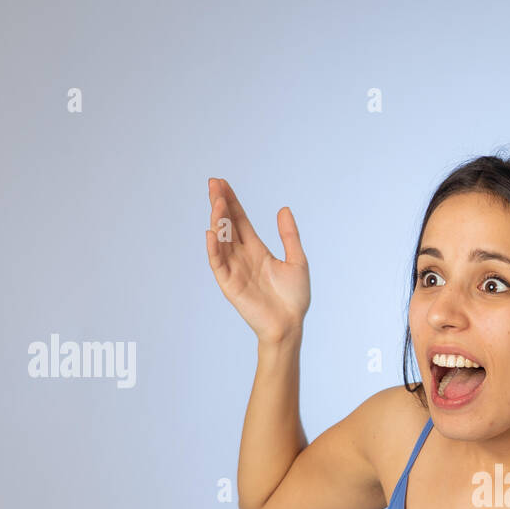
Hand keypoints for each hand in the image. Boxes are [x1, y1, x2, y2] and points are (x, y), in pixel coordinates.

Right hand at [206, 178, 310, 341]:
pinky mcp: (229, 284)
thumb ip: (289, 236)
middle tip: (213, 183)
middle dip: (219, 204)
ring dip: (217, 220)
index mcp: (257, 250)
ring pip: (221, 240)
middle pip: (227, 225)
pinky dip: (214, 248)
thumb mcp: (297, 261)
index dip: (231, 202)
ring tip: (217, 202)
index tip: (222, 183)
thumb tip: (284, 209)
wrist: (290, 325)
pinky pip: (218, 263)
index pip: (240, 221)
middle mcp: (242, 257)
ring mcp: (234, 269)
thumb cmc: (294, 298)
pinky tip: (212, 232)